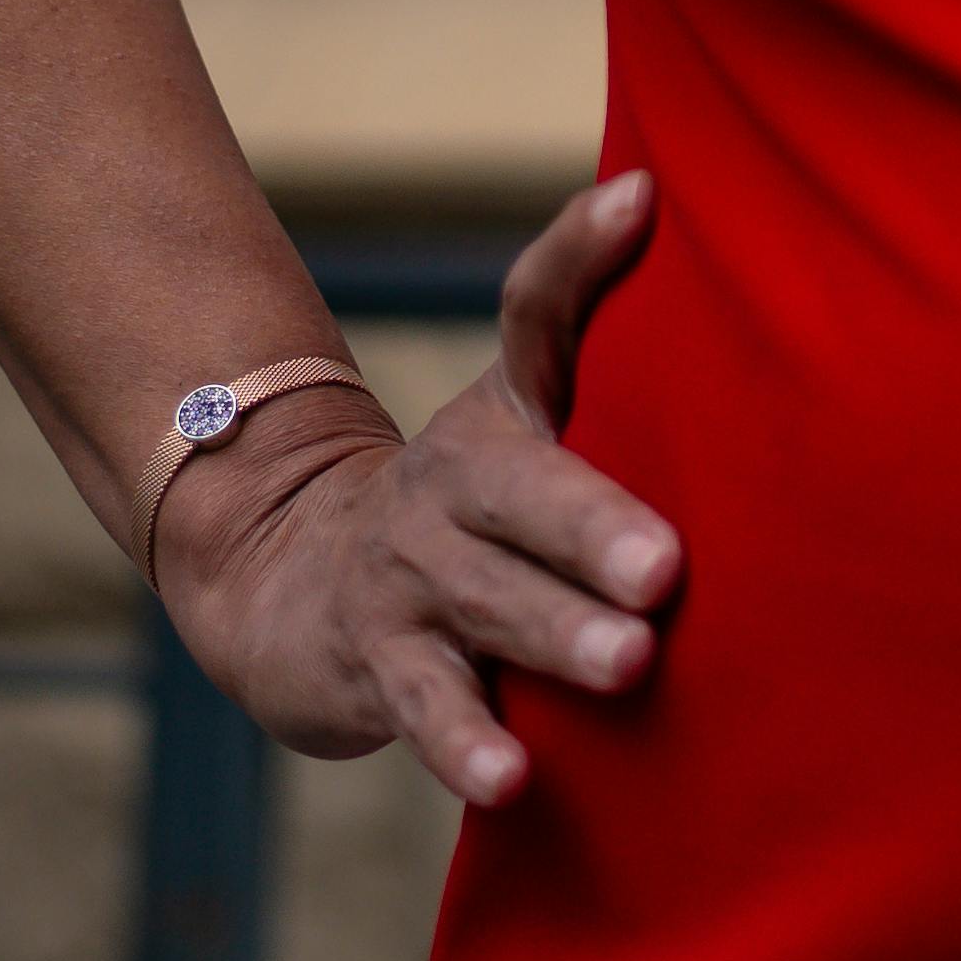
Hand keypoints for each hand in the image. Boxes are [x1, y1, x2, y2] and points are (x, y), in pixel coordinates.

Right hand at [152, 167, 679, 807]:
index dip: (580, 253)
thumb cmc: (474, 496)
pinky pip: (426, 706)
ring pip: (487, 605)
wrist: (291, 577)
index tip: (639, 201)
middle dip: (596, 524)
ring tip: (629, 662)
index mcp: (505, 412)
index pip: (538, 313)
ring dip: (556, 634)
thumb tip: (648, 182)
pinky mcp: (381, 666)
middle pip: (525, 490)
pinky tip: (510, 778)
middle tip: (669, 565)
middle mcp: (454, 484)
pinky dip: (464, 742)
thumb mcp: (527, 409)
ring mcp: (412, 576)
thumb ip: (583, 309)